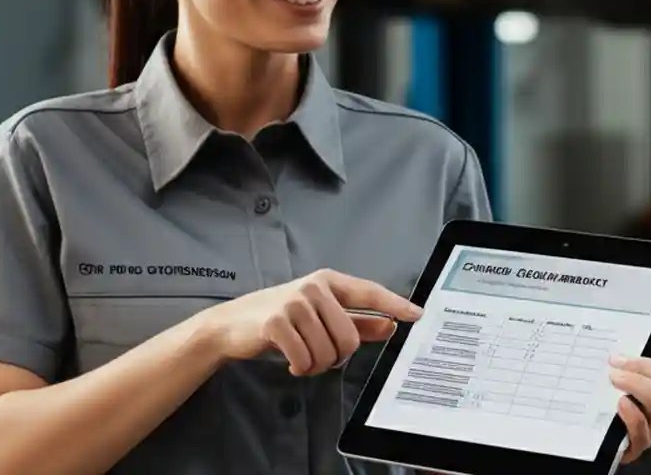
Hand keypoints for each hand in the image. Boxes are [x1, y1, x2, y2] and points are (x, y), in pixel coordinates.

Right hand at [205, 268, 422, 375]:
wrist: (232, 325)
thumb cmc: (281, 318)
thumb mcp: (320, 315)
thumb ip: (357, 321)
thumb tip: (390, 326)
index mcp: (329, 281)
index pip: (369, 292)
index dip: (395, 304)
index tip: (418, 314)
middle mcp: (314, 287)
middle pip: (349, 336)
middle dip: (338, 357)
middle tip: (321, 357)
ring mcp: (294, 302)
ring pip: (328, 352)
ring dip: (317, 365)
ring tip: (303, 357)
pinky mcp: (276, 322)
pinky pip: (305, 359)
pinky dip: (300, 368)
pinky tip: (290, 362)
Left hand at [609, 345, 650, 463]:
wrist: (590, 428)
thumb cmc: (620, 395)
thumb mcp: (640, 371)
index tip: (629, 353)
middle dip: (642, 367)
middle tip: (616, 362)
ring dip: (633, 384)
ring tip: (613, 378)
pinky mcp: (634, 446)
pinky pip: (641, 430)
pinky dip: (630, 413)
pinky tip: (618, 404)